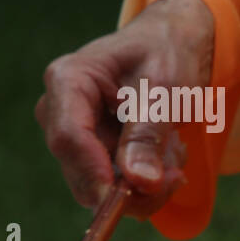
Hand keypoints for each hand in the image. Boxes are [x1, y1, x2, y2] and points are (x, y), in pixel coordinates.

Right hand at [34, 0, 214, 216]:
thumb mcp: (165, 88)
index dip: (95, 173)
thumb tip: (138, 182)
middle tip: (178, 173)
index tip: (129, 195)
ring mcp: (76, 136)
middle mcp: (61, 112)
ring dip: (150, 180)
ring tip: (175, 146)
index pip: (68, 137)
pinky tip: (168, 149)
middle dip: (135, 183)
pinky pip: (120, 185)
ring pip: (105, 186)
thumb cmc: (166, 55)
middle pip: (83, 171)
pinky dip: (151, 177)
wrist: (172, 46)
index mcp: (69, 81)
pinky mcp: (94, 153)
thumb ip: (148, 134)